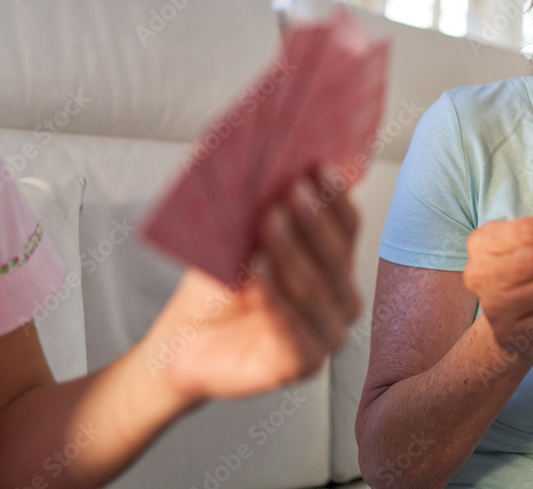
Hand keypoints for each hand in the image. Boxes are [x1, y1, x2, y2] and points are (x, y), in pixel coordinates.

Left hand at [147, 167, 361, 401]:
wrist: (184, 340)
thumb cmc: (219, 286)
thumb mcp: (243, 242)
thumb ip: (267, 215)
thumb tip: (281, 171)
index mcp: (336, 264)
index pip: (348, 228)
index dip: (337, 198)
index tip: (318, 168)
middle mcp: (342, 298)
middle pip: (337, 256)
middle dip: (316, 221)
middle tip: (292, 191)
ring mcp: (328, 334)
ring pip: (318, 290)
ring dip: (294, 253)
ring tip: (271, 222)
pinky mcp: (304, 364)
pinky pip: (296, 330)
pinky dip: (278, 299)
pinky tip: (259, 271)